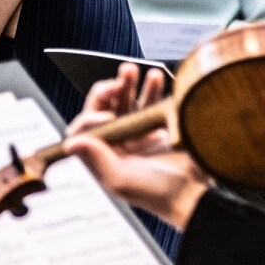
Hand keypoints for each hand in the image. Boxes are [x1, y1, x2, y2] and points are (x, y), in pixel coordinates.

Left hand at [65, 62, 208, 228]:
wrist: (194, 193)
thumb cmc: (156, 194)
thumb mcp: (120, 180)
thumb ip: (95, 159)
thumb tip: (70, 143)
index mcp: (103, 155)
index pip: (84, 127)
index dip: (90, 117)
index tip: (107, 117)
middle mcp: (118, 142)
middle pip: (105, 107)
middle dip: (110, 89)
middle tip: (120, 79)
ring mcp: (139, 132)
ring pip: (128, 100)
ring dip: (130, 83)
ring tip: (136, 70)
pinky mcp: (161, 125)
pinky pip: (151, 101)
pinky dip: (152, 87)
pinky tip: (156, 78)